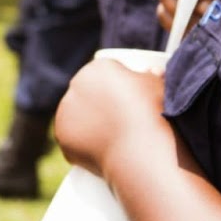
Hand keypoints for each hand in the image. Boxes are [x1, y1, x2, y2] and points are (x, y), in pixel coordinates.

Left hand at [55, 59, 167, 176]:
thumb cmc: (154, 116)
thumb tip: (153, 71)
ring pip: (77, 113)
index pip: (106, 74)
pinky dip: (79, 141)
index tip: (126, 100)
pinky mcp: (61, 133)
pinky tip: (91, 147)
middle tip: (116, 120)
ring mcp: (66, 109)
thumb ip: (154, 76)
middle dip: (99, 102)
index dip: (117, 86)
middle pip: (88, 91)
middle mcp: (77, 84)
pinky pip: (70, 135)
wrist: (140, 152)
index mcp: (99, 68)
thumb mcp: (159, 89)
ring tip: (107, 136)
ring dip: (86, 120)